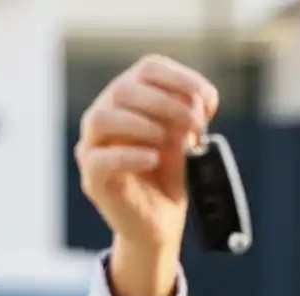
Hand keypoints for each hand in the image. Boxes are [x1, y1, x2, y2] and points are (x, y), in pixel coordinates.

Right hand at [74, 55, 219, 250]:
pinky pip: (99, 159)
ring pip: (101, 118)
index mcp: (131, 99)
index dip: (180, 78)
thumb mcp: (187, 140)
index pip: (148, 69)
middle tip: (194, 124)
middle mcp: (106, 115)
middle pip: (123, 89)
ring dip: (140, 123)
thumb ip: (190, 116)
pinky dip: (128, 155)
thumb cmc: (171, 176)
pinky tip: (153, 160)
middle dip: (165, 103)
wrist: (161, 222)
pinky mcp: (92, 178)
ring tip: (166, 140)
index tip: (207, 100)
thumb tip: (199, 100)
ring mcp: (93, 147)